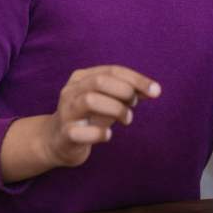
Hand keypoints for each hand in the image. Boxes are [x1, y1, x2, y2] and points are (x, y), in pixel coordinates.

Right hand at [41, 66, 160, 168]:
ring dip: (116, 109)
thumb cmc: (89, 116)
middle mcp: (70, 91)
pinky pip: (80, 131)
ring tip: (126, 119)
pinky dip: (99, 134)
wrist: (56, 142)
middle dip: (125, 91)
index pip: (113, 70)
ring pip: (90, 100)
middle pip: (100, 81)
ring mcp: (65, 112)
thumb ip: (129, 92)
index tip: (156, 91)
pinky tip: (109, 136)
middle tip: (134, 105)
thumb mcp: (109, 100)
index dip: (137, 79)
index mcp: (82, 77)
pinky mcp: (64, 134)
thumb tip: (153, 90)